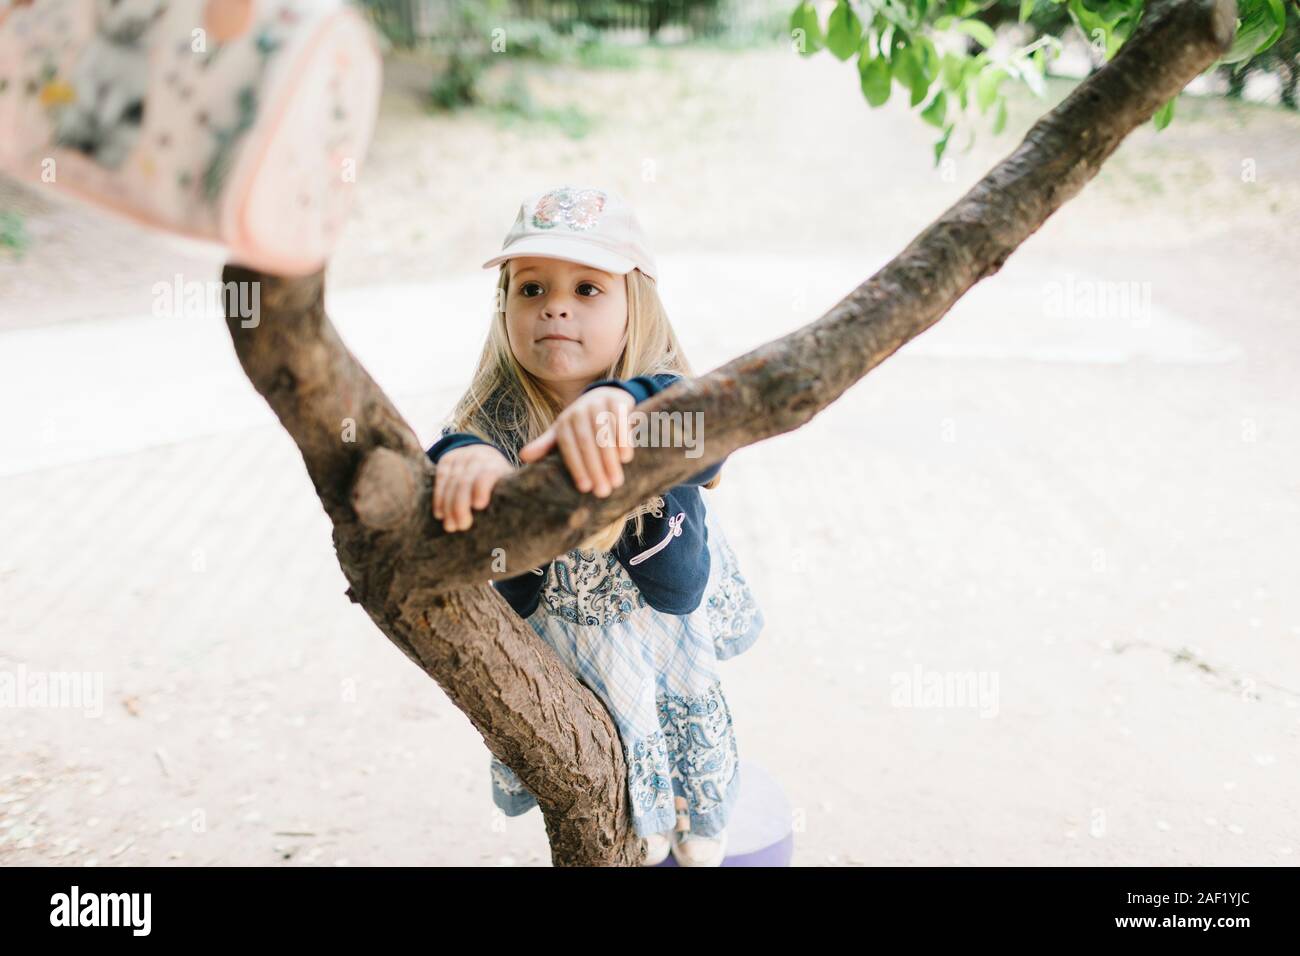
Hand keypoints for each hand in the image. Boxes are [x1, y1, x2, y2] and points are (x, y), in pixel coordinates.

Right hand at [432, 443, 514, 532]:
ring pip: (451, 482)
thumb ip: (508, 498)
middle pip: (465, 480)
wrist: (484, 456)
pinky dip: (439, 498)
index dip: (482, 487)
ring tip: (451, 526)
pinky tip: (440, 514)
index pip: (487, 473)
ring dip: (448, 506)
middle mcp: (478, 457)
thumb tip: (510, 528)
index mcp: (496, 464)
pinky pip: (440, 480)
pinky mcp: (446, 459)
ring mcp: (461, 457)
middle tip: (462, 526)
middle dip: (461, 504)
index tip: (479, 505)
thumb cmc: (499, 482)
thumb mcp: (508, 485)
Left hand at [519, 386, 635, 497]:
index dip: (576, 468)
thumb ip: (545, 445)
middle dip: (595, 469)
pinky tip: (626, 458)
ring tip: (616, 481)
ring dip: (610, 459)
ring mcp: (598, 404)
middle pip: (586, 443)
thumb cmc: (581, 424)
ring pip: (604, 434)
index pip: (568, 447)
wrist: (603, 396)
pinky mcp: (616, 400)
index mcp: (563, 423)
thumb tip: (523, 457)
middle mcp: (578, 411)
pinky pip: (620, 421)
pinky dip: (623, 440)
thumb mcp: (562, 433)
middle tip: (603, 491)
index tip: (585, 488)